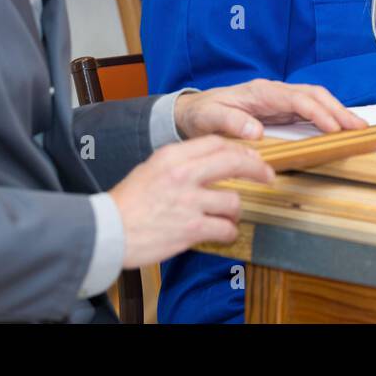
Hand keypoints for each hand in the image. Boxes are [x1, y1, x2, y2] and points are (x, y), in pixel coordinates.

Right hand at [109, 136, 272, 268]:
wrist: (107, 232)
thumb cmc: (128, 203)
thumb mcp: (151, 169)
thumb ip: (181, 162)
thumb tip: (212, 161)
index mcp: (172, 156)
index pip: (216, 143)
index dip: (240, 149)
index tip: (251, 156)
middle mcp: (183, 175)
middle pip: (235, 162)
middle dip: (257, 169)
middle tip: (267, 176)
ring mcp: (190, 202)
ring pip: (234, 200)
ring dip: (234, 211)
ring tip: (227, 216)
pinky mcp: (192, 229)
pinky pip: (226, 228)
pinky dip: (228, 232)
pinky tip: (222, 233)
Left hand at [174, 79, 365, 140]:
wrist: (194, 111)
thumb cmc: (203, 113)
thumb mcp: (210, 119)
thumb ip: (231, 123)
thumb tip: (256, 132)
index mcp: (261, 92)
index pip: (297, 99)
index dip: (317, 112)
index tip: (334, 128)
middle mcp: (275, 92)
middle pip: (314, 95)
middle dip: (338, 109)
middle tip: (358, 127)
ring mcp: (280, 100)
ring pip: (316, 100)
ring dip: (338, 112)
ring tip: (357, 128)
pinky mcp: (282, 110)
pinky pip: (310, 110)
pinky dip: (328, 117)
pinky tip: (339, 128)